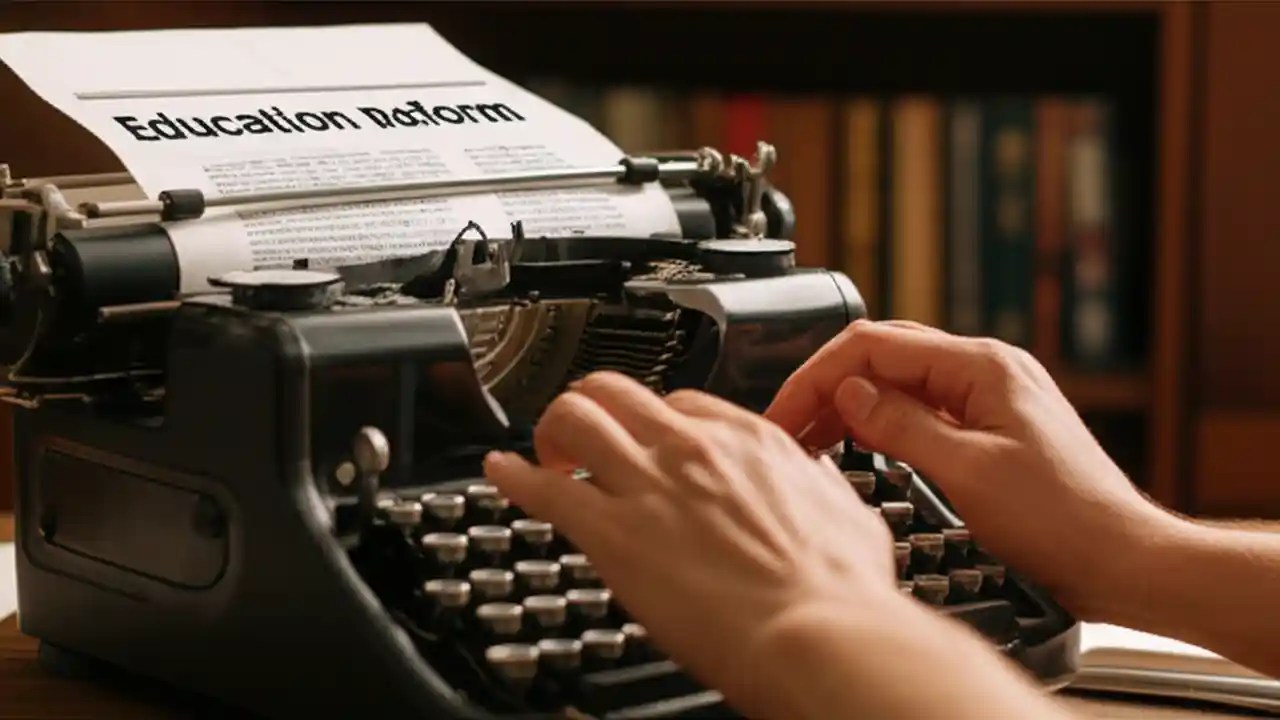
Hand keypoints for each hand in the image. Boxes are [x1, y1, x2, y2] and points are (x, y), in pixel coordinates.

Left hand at [482, 371, 902, 717]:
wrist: (816, 634)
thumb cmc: (838, 590)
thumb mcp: (846, 513)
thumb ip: (816, 487)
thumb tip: (814, 481)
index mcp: (749, 439)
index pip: (683, 402)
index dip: (659, 421)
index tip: (650, 440)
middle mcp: (692, 448)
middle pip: (619, 390)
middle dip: (596, 404)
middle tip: (586, 432)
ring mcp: (648, 485)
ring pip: (575, 416)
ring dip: (553, 428)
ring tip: (547, 450)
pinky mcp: (612, 532)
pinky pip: (544, 486)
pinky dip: (513, 474)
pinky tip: (499, 471)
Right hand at [764, 320, 1178, 619]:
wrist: (1123, 561)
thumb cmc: (1062, 521)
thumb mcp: (967, 472)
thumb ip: (900, 426)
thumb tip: (847, 393)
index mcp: (982, 365)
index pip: (874, 346)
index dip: (818, 377)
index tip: (783, 415)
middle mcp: (987, 368)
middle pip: (883, 356)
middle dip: (827, 387)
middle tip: (787, 429)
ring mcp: (990, 396)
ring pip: (900, 382)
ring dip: (851, 406)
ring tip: (810, 441)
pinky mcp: (991, 426)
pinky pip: (922, 408)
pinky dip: (881, 423)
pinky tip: (857, 446)